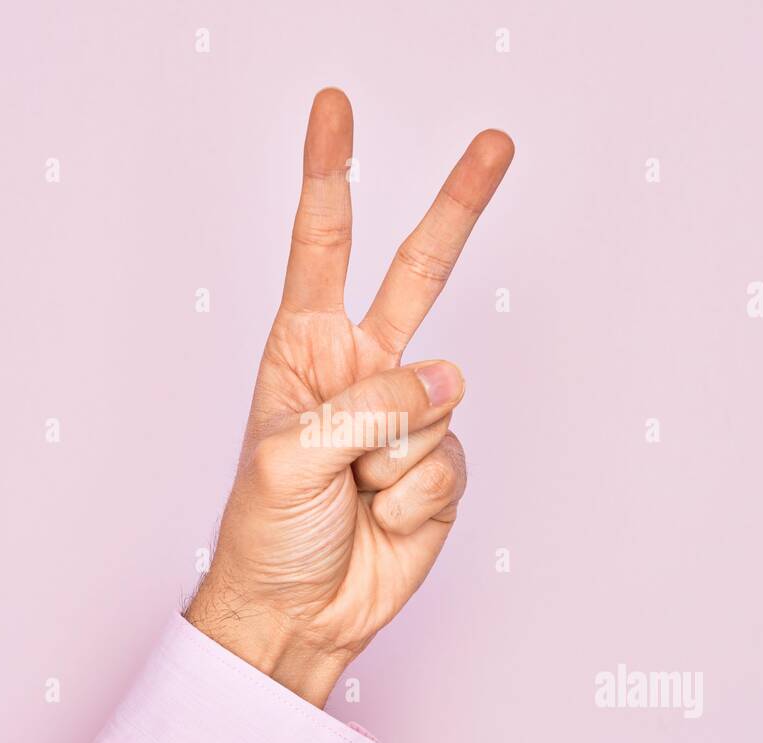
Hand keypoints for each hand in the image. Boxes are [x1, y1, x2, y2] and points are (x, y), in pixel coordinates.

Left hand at [186, 89, 512, 706]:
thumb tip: (448, 378)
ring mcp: (406, 417)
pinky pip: (452, 457)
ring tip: (354, 492)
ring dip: (395, 456)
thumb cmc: (266, 533)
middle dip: (459, 207)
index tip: (334, 109)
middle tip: (496, 144)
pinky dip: (418, 496)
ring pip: (440, 398)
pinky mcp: (441, 467)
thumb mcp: (287, 458)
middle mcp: (361, 370)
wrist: (297, 613)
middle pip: (420, 274)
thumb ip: (368, 408)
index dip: (330, 176)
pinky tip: (384, 516)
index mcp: (305, 350)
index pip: (323, 247)